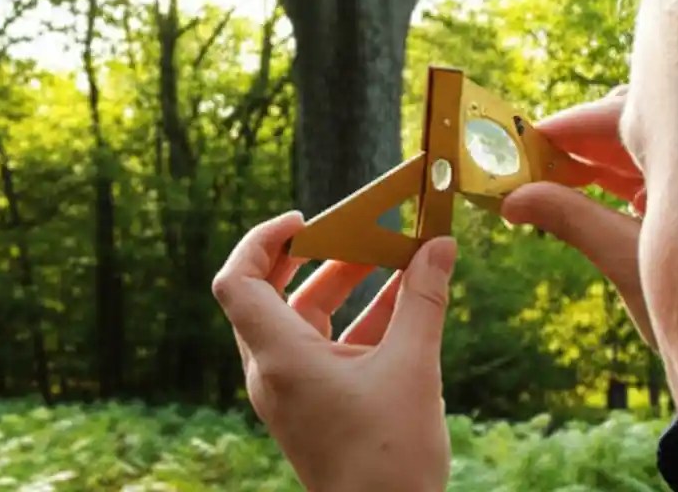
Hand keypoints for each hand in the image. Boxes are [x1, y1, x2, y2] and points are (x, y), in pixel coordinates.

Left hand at [212, 212, 456, 491]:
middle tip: (354, 229)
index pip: (238, 281)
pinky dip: (359, 322)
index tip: (304, 219)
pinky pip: (327, 349)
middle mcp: (275, 372)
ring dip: (346, 288)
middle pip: (272, 295)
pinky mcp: (315, 408)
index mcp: (280, 358)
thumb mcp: (414, 367)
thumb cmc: (391, 459)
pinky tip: (406, 302)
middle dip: (317, 257)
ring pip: (306, 322)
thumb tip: (439, 245)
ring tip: (396, 258)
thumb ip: (424, 300)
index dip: (261, 241)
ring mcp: (292, 392)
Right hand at [501, 88, 655, 348]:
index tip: (527, 139)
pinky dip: (627, 180)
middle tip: (533, 160)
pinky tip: (606, 197)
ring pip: (647, 149)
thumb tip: (511, 199)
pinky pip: (664, 172)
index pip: (624, 118)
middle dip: (582, 141)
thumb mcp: (627, 260)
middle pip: (635, 125)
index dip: (572, 126)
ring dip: (600, 161)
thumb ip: (571, 219)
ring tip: (554, 179)